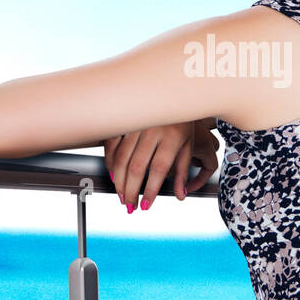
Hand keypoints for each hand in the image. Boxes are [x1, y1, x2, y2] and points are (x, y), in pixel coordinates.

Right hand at [103, 120, 219, 212]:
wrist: (172, 94)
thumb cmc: (182, 123)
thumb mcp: (188, 146)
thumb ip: (182, 171)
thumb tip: (180, 195)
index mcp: (172, 138)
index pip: (159, 169)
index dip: (151, 190)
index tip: (146, 205)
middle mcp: (153, 131)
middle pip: (137, 166)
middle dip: (131, 190)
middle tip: (130, 205)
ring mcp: (137, 124)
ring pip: (122, 157)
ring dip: (119, 180)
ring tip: (121, 195)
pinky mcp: (127, 120)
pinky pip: (113, 143)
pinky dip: (111, 161)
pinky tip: (113, 174)